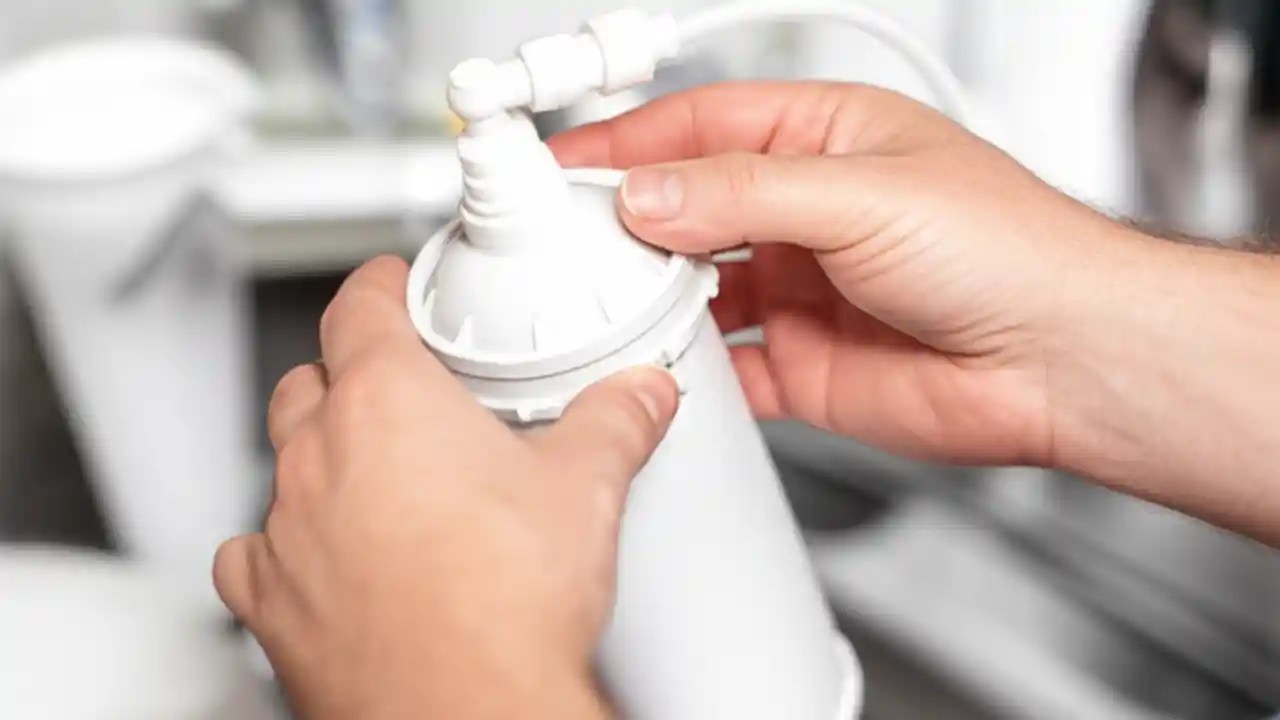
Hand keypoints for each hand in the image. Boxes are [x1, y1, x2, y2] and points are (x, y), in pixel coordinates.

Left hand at [213, 257, 678, 718]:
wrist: (463, 710)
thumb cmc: (505, 606)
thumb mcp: (584, 491)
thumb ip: (615, 424)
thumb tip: (640, 398)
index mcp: (388, 403)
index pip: (359, 306)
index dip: (378, 286)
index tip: (391, 286)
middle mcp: (320, 456)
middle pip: (312, 381)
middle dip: (348, 375)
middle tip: (403, 394)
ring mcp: (286, 529)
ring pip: (281, 462)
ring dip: (320, 459)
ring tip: (378, 481)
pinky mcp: (270, 601)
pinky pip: (254, 552)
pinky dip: (282, 545)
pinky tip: (326, 558)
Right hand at [551, 81, 1116, 466]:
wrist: (1064, 363)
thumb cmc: (1010, 250)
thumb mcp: (863, 192)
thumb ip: (744, 193)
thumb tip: (651, 194)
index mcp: (824, 141)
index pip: (700, 127)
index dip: (628, 141)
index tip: (565, 162)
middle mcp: (805, 214)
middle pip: (686, 208)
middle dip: (627, 223)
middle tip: (567, 241)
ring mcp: (801, 291)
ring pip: (696, 289)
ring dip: (651, 299)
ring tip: (607, 305)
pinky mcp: (803, 366)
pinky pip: (725, 367)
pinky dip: (688, 371)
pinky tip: (664, 368)